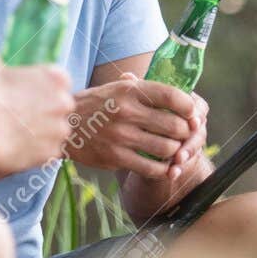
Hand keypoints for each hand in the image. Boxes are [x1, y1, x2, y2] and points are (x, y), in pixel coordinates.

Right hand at [0, 51, 75, 174]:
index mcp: (55, 78)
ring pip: (54, 130)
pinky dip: (34, 151)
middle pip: (59, 106)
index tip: (31, 93)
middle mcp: (63, 103)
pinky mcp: (52, 153)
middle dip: (45, 110)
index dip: (44, 87)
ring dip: (41, 132)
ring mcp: (60, 130)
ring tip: (16, 133)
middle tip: (22, 115)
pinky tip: (16, 147)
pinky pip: (46, 151)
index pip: (60, 80)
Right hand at [67, 73, 208, 180]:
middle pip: (174, 125)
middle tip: (185, 135)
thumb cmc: (95, 105)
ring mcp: (120, 136)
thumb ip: (145, 90)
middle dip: (186, 132)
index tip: (192, 113)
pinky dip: (164, 170)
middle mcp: (126, 112)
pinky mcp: (115, 157)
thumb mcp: (115, 88)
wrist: (64, 125)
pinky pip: (151, 168)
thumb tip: (182, 98)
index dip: (188, 107)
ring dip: (176, 152)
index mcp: (129, 90)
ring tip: (174, 150)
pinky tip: (165, 167)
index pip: (171, 96)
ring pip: (166, 149)